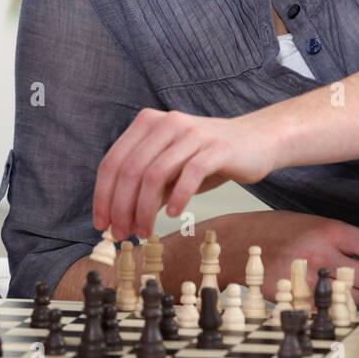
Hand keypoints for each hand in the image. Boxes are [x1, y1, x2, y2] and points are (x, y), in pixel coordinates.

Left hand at [92, 108, 277, 240]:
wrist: (257, 141)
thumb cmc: (209, 159)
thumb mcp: (172, 172)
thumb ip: (147, 189)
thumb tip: (120, 221)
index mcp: (148, 123)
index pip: (113, 161)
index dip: (103, 196)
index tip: (101, 224)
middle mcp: (167, 123)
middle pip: (131, 170)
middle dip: (122, 208)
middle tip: (122, 234)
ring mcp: (192, 133)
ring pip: (155, 174)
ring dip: (145, 210)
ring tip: (145, 232)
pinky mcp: (217, 147)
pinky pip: (190, 174)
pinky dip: (177, 198)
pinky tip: (172, 214)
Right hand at [207, 210, 358, 304]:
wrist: (230, 246)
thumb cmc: (269, 231)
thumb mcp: (313, 224)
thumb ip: (350, 238)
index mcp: (329, 230)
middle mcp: (322, 254)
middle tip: (347, 274)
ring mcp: (307, 279)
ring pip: (351, 300)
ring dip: (344, 296)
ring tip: (319, 280)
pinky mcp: (294, 299)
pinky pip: (326, 313)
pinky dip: (323, 308)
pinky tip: (307, 293)